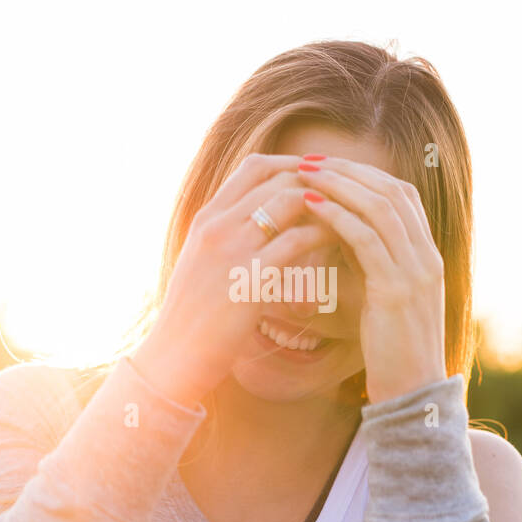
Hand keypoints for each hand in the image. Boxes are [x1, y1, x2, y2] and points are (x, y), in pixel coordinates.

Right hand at [132, 154, 339, 407]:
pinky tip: (342, 242)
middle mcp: (217, 226)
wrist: (173, 357)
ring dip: (323, 203)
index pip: (252, 168)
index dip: (290, 165)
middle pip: (275, 178)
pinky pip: (296, 242)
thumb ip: (223, 239)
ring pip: (288, 201)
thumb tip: (254, 226)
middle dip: (315, 180)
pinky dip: (323, 235)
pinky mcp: (249, 278)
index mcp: (206, 219)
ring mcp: (232, 249)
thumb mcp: (200, 265)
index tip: (317, 175)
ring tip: (348, 213)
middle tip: (345, 192)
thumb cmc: (190, 318)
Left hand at [297, 158, 447, 404]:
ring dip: (339, 185)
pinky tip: (310, 205)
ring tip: (304, 174)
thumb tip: (336, 232)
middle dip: (349, 172)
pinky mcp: (397, 290)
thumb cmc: (390, 351)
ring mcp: (417, 271)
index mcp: (428, 256)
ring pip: (380, 208)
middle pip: (391, 192)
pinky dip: (337, 215)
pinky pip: (367, 239)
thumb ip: (369, 263)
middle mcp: (428, 257)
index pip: (402, 196)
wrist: (411, 394)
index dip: (365, 175)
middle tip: (310, 161)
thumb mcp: (382, 297)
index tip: (328, 166)